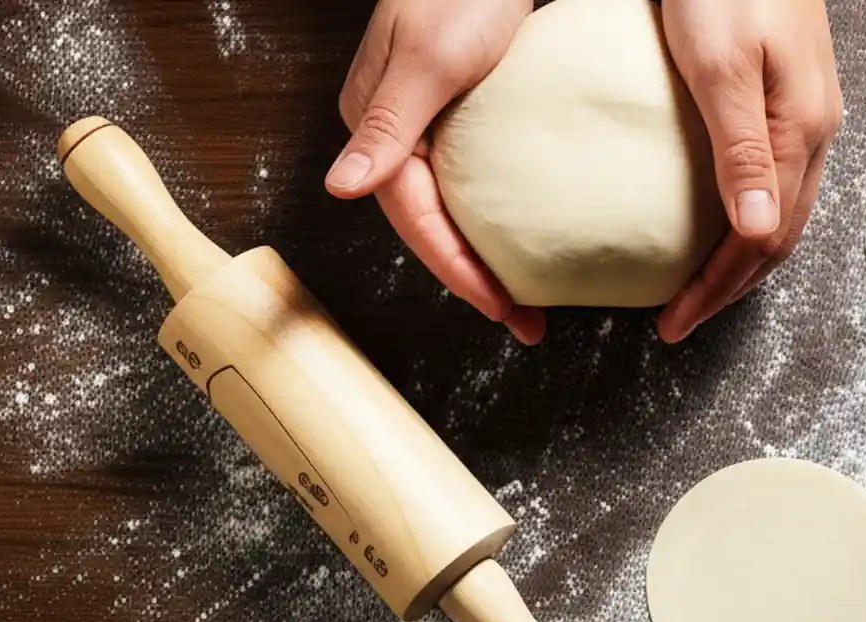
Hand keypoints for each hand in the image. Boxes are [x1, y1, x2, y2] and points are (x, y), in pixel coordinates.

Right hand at [328, 0, 545, 344]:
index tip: (501, 307)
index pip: (413, 217)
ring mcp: (424, 125)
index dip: (456, 269)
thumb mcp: (431, 58)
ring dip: (482, 256)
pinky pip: (468, 184)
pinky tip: (519, 240)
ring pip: (447, 210)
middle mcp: (393, 132)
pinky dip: (491, 219)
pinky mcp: (456, 116)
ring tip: (523, 297)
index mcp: (375, 124)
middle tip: (522, 320)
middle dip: (472, 278)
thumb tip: (342, 189)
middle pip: (428, 223)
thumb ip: (388, 126)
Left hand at [658, 0, 842, 342]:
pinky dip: (747, 218)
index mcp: (801, 131)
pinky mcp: (791, 95)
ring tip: (697, 286)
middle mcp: (815, 130)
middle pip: (779, 236)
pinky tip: (720, 221)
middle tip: (680, 319)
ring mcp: (808, 113)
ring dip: (741, 259)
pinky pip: (777, 178)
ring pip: (782, 211)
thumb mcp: (721, 66)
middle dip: (729, 287)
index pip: (763, 241)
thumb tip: (759, 236)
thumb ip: (743, 151)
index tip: (673, 322)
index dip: (718, 290)